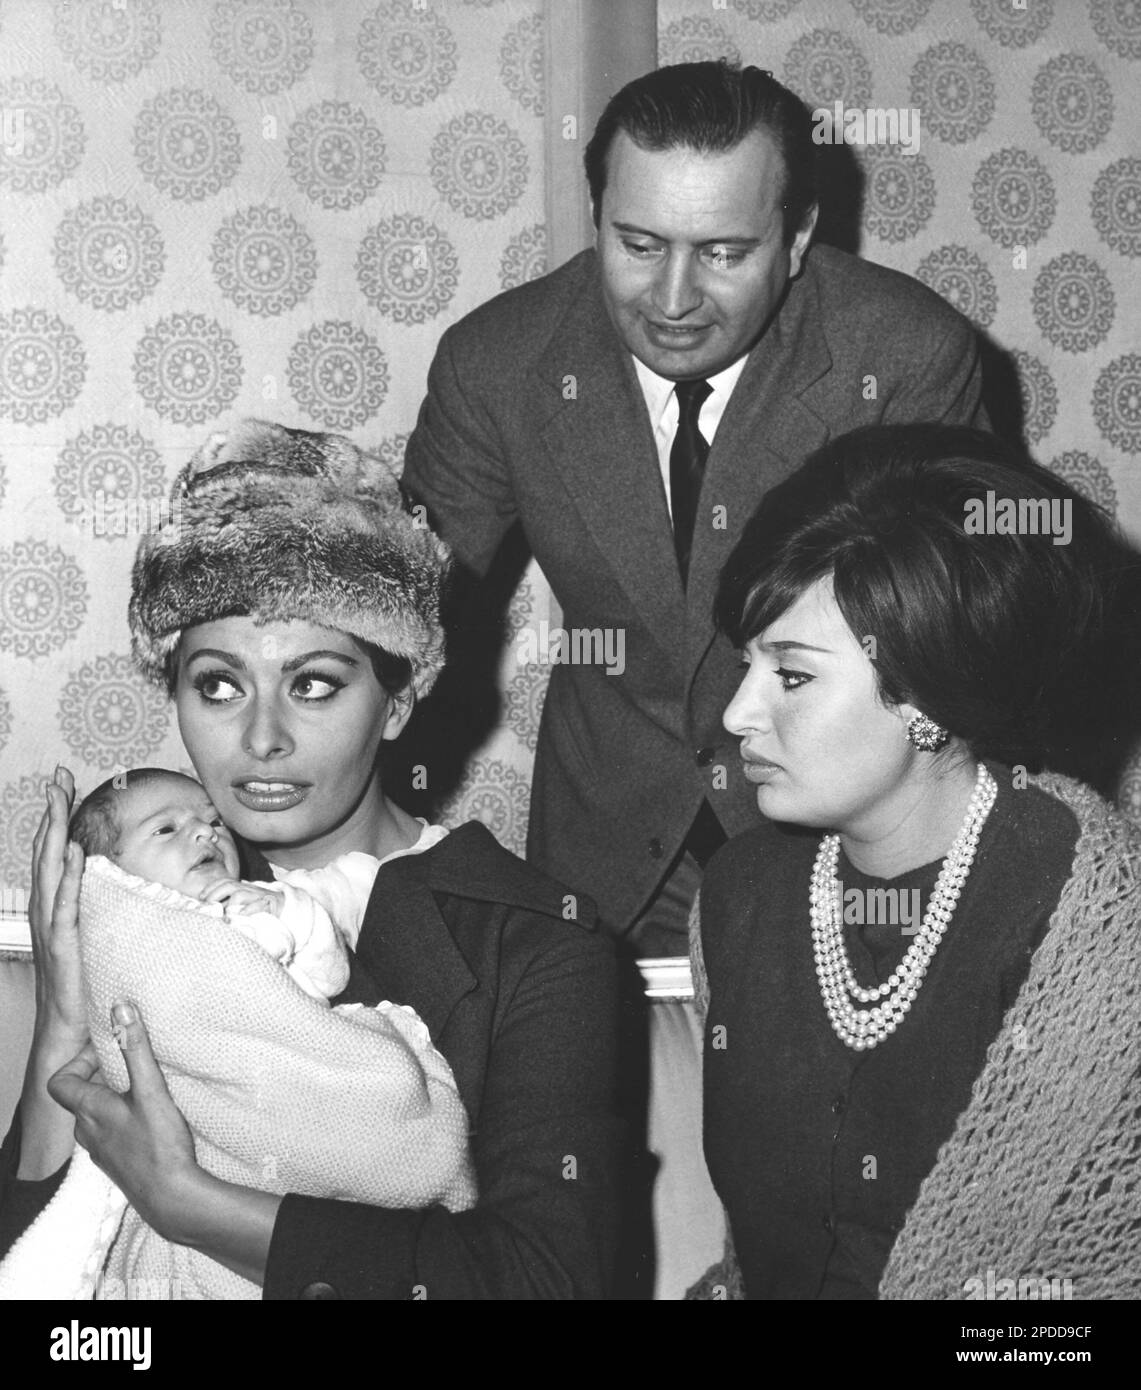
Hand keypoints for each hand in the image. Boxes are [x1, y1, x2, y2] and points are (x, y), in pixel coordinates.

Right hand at [28, 766, 86, 1046]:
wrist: (65, 1036)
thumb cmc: (80, 991)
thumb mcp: (90, 942)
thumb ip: (94, 913)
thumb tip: (108, 883)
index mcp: (54, 909)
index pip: (53, 853)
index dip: (56, 817)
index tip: (62, 784)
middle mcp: (47, 913)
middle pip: (46, 851)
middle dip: (52, 810)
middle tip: (57, 774)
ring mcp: (52, 929)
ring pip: (50, 870)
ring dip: (54, 831)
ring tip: (59, 797)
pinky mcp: (65, 947)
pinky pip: (64, 906)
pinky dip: (66, 877)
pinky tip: (70, 852)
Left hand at [48, 1001, 199, 1242]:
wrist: (172, 1198)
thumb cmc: (159, 1144)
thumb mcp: (150, 1089)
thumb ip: (135, 1048)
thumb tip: (120, 1008)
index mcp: (88, 1111)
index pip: (60, 1082)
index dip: (79, 1063)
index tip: (110, 1055)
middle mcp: (87, 1132)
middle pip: (81, 1096)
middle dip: (105, 1076)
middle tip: (134, 1066)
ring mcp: (100, 1151)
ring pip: (97, 1115)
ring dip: (116, 1099)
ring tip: (146, 1090)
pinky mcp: (116, 1164)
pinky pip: (111, 1133)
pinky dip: (124, 1119)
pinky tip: (152, 1120)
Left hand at [201, 879, 283, 917]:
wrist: (283, 904)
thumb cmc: (257, 904)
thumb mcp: (242, 900)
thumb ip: (227, 902)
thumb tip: (208, 908)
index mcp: (240, 887)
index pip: (223, 882)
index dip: (211, 888)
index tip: (200, 897)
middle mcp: (247, 889)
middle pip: (229, 886)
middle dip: (216, 894)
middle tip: (208, 906)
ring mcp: (258, 896)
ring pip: (241, 895)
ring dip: (230, 904)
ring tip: (223, 915)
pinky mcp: (268, 904)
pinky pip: (258, 905)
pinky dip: (249, 910)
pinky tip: (242, 915)